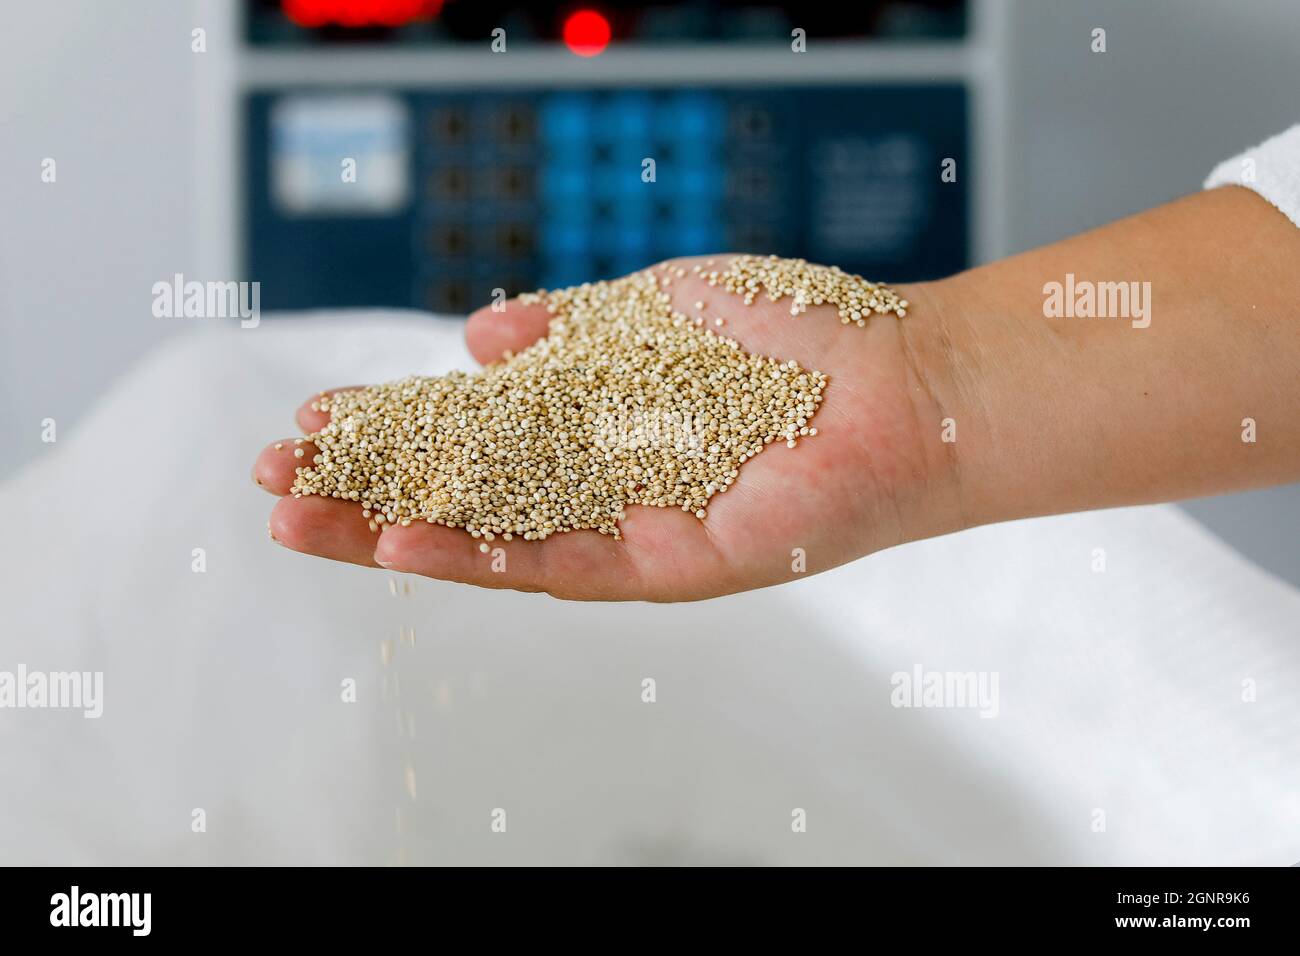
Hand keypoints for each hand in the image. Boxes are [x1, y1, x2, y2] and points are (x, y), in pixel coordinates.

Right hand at [252, 256, 962, 600]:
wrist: (898, 379)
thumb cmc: (791, 333)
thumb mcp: (652, 311)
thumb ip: (565, 330)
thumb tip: (477, 342)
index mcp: (597, 427)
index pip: (474, 436)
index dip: (394, 431)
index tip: (317, 418)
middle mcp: (606, 488)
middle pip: (469, 497)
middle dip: (370, 488)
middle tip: (277, 478)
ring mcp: (635, 533)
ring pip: (498, 544)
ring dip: (398, 532)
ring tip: (306, 521)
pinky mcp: (674, 567)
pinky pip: (565, 568)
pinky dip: (484, 556)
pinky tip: (407, 539)